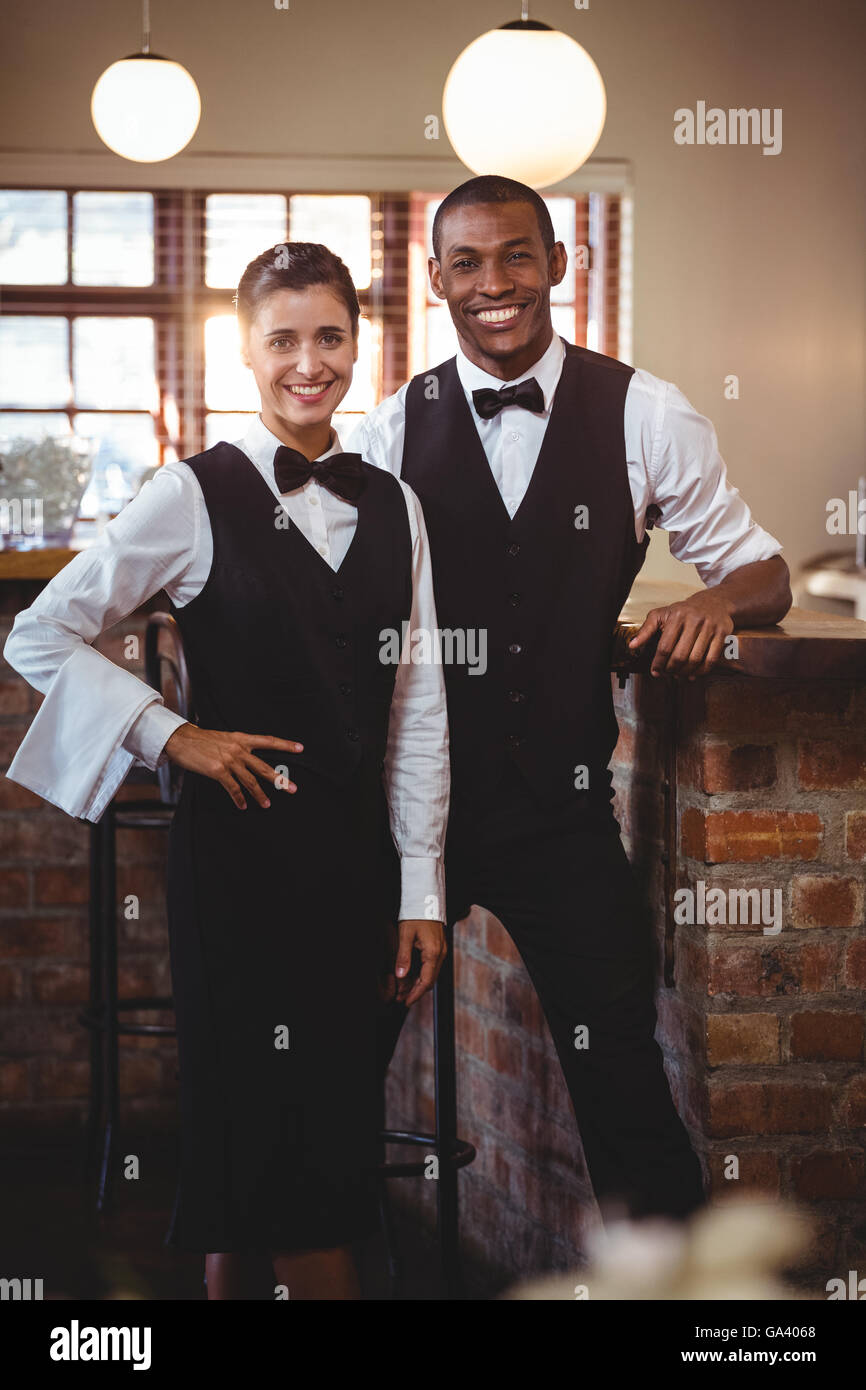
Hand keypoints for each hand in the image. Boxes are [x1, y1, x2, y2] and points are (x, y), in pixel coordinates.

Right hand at [163, 724, 303, 808]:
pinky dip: (239, 799)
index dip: (285, 744)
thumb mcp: (224, 738)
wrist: (181, 739)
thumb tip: (248, 758)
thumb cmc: (201, 740)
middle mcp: (238, 749)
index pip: (268, 740)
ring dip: (259, 795)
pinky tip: (243, 805)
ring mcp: (229, 760)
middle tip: (292, 788)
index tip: (300, 748)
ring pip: (250, 781)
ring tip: (267, 804)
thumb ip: (238, 747)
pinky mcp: (218, 771)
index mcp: (241, 738)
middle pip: (264, 767)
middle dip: (280, 780)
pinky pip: (233, 788)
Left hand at [391, 918, 446, 1007]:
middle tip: (402, 999)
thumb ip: (403, 957)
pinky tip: (412, 976)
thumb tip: (400, 976)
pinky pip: (431, 965)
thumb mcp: (405, 935)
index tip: (406, 1002)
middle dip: (416, 991)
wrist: (426, 899)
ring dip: (418, 983)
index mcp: (433, 953)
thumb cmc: (416, 914)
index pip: (426, 981)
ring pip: (431, 973)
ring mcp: (441, 950)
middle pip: (430, 980)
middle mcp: (440, 953)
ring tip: (404, 990)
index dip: (415, 994)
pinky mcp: (438, 946)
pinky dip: (422, 973)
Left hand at [628, 589, 734, 679]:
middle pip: (680, 655)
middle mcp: (694, 620)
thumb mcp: (662, 615)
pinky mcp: (722, 634)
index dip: (658, 663)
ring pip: (695, 659)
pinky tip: (693, 674)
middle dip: (671, 669)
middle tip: (667, 674)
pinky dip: (701, 671)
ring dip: (685, 672)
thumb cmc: (684, 611)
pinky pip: (711, 659)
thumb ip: (646, 630)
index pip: (664, 646)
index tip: (655, 671)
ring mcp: (710, 627)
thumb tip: (632, 645)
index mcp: (677, 616)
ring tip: (678, 675)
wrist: (714, 602)